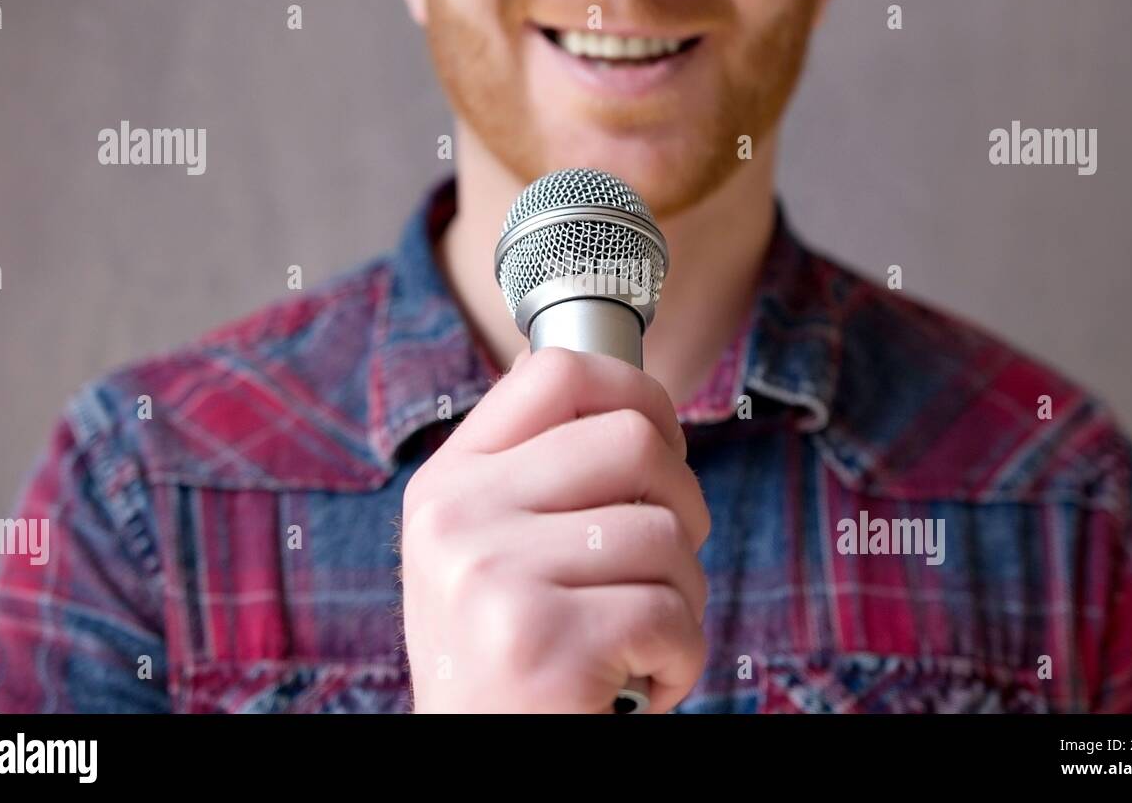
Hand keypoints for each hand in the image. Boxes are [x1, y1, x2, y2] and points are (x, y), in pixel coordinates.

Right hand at [400, 347, 709, 712]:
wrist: (481, 758)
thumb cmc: (506, 657)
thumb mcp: (485, 550)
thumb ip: (536, 474)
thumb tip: (624, 394)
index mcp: (448, 482)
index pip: (558, 372)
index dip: (637, 393)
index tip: (662, 445)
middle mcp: (457, 518)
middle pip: (634, 441)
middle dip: (683, 504)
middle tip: (663, 563)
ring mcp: (493, 577)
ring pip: (664, 534)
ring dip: (683, 596)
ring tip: (638, 639)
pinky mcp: (542, 644)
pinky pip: (671, 615)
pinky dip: (682, 657)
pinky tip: (639, 681)